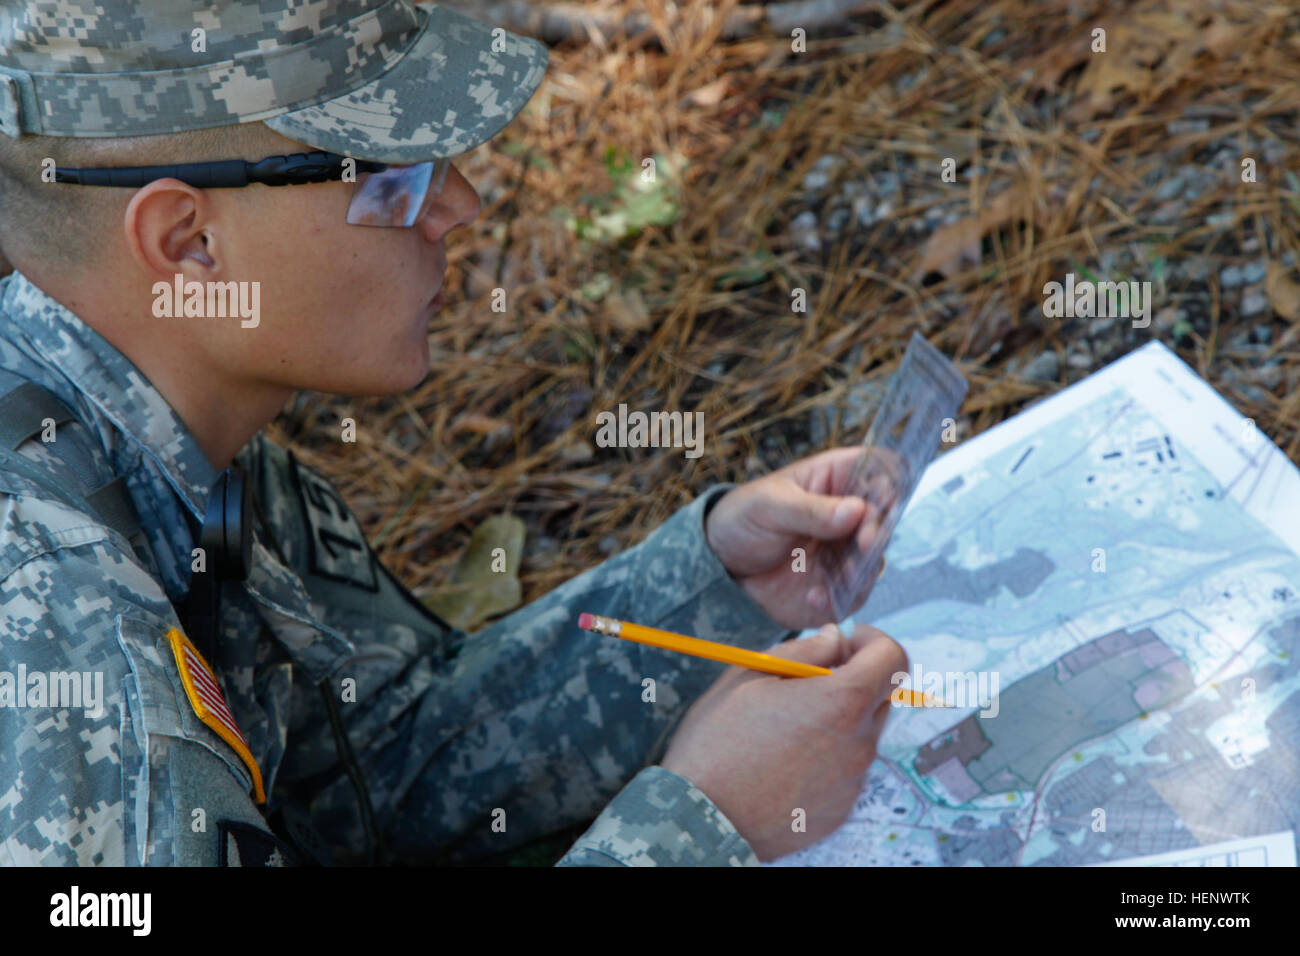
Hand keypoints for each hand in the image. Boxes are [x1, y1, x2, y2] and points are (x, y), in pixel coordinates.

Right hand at [661, 623, 906, 860]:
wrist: (700, 819)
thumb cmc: (717, 742)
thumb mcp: (750, 676)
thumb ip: (803, 650)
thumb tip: (835, 638)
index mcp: (841, 702)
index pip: (892, 658)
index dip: (872, 642)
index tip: (845, 643)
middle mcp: (859, 743)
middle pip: (879, 696)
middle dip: (851, 681)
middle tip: (803, 685)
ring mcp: (853, 782)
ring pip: (860, 734)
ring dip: (836, 721)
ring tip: (784, 730)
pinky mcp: (841, 810)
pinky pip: (845, 771)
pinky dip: (826, 758)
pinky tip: (783, 763)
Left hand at [705, 447, 897, 627]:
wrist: (721, 565)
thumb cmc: (743, 519)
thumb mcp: (768, 505)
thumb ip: (810, 509)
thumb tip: (857, 510)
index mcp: (835, 480)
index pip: (879, 470)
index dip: (890, 480)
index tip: (885, 498)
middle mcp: (849, 516)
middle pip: (884, 519)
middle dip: (877, 532)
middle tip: (863, 543)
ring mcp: (846, 552)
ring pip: (874, 560)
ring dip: (863, 569)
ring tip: (843, 576)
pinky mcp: (837, 586)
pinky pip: (853, 595)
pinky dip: (839, 598)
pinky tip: (813, 597)